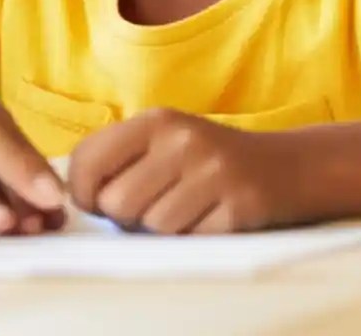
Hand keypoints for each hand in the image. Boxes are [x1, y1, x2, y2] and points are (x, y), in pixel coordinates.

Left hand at [68, 109, 300, 234]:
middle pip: (117, 201)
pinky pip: (190, 239)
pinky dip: (192, 236)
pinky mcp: (238, 206)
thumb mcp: (162, 140)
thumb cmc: (206, 160)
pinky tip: (207, 218)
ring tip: (181, 210)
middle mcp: (182, 140)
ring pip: (153, 226)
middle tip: (145, 209)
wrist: (285, 168)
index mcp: (155, 121)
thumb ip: (117, 158)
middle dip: (124, 216)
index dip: (83, 192)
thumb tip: (74, 195)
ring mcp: (213, 172)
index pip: (88, 159)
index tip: (97, 200)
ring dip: (160, 230)